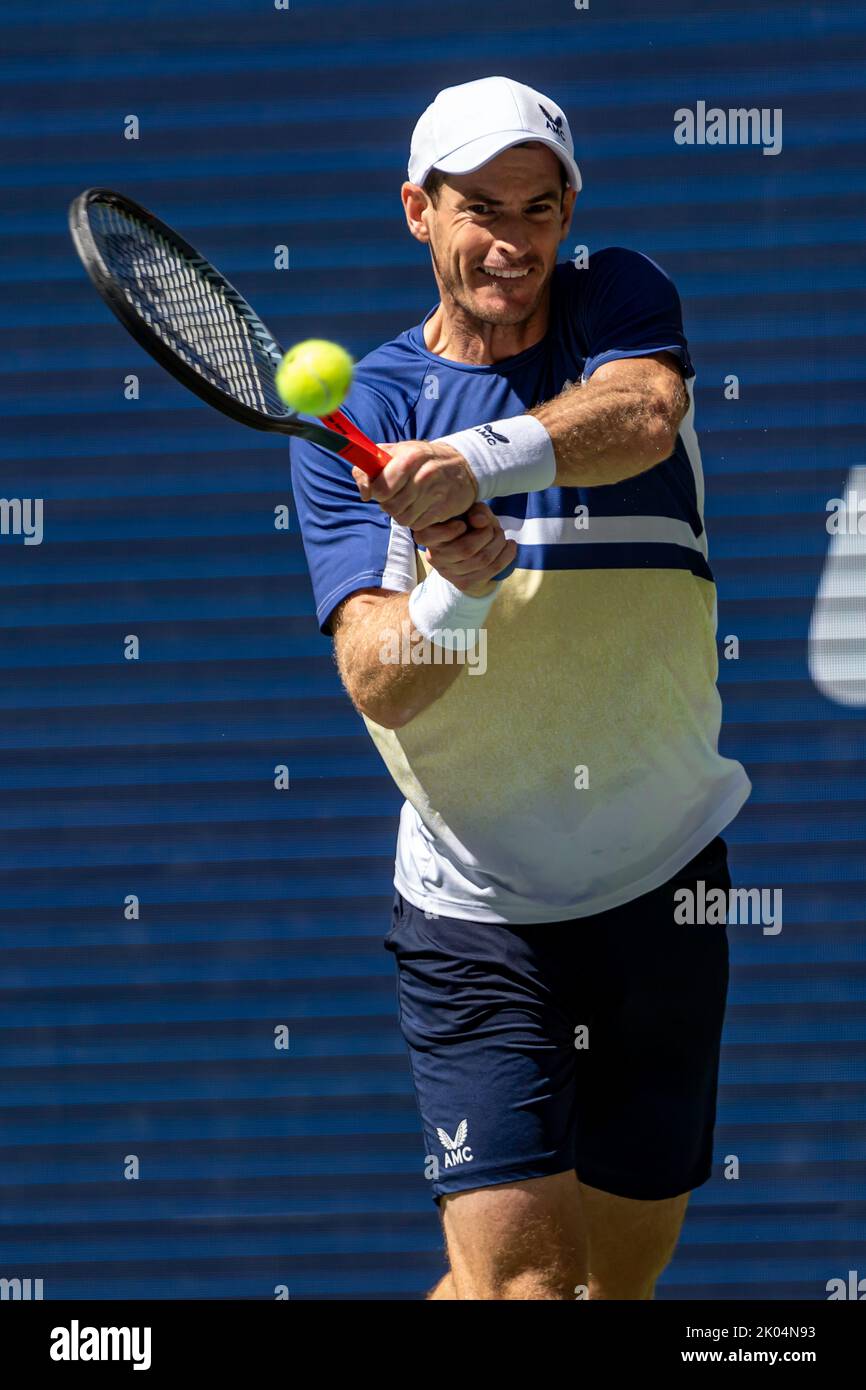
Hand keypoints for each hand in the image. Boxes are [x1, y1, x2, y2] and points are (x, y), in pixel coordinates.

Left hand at [351, 439, 476, 529]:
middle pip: (390, 506)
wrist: (463, 466)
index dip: (376, 491)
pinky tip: (420, 508)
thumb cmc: (423, 459)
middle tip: (395, 495)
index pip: (381, 487)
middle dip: (388, 503)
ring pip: (402, 518)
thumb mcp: (397, 452)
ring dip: (400, 513)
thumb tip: (365, 492)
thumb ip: (371, 466)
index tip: (381, 488)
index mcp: (410, 456)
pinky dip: (414, 520)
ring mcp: (435, 494)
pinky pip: (416, 525)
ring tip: (408, 501)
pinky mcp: (443, 510)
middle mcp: (424, 475)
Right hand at [413, 504, 516, 596]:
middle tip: (494, 527)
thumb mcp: (470, 511)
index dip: (450, 530)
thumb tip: (480, 521)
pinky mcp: (465, 583)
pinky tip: (511, 545)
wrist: (471, 552)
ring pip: (482, 560)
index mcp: (428, 535)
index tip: (463, 524)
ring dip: (499, 544)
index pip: (430, 537)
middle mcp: (435, 557)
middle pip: (465, 549)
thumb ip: (476, 511)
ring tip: (501, 535)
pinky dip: (506, 555)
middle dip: (487, 534)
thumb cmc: (468, 523)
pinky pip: (491, 569)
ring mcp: (449, 573)